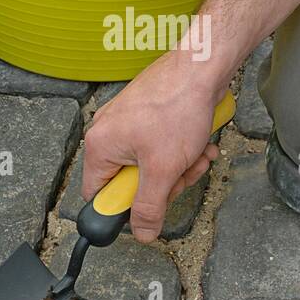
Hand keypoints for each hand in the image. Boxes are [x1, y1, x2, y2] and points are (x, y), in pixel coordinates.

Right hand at [82, 52, 223, 242]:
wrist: (201, 66)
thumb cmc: (177, 105)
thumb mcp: (163, 169)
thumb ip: (149, 207)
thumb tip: (142, 233)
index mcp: (100, 146)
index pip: (98, 195)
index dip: (123, 208)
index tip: (146, 210)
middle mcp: (108, 132)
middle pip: (131, 182)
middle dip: (165, 184)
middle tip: (181, 175)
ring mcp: (129, 122)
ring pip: (152, 165)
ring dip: (180, 166)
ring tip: (197, 153)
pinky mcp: (148, 115)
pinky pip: (162, 146)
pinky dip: (182, 149)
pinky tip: (199, 142)